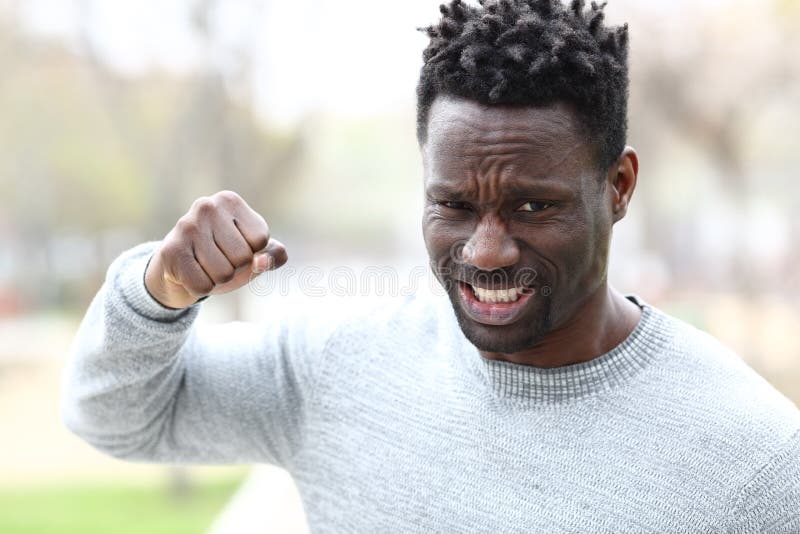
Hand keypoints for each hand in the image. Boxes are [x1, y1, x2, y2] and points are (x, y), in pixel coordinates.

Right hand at [144, 190, 287, 308]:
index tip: (234, 246)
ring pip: (223, 274)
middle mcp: (207, 207)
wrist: (179, 271)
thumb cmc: (224, 256)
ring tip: (203, 266)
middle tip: (217, 259)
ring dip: (217, 279)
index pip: (260, 239)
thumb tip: (261, 262)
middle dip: (234, 267)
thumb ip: (274, 255)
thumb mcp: (255, 253)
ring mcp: (186, 227)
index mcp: (230, 201)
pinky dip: (200, 288)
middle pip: (243, 257)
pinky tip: (190, 273)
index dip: (252, 252)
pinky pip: (202, 286)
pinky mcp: (171, 251)